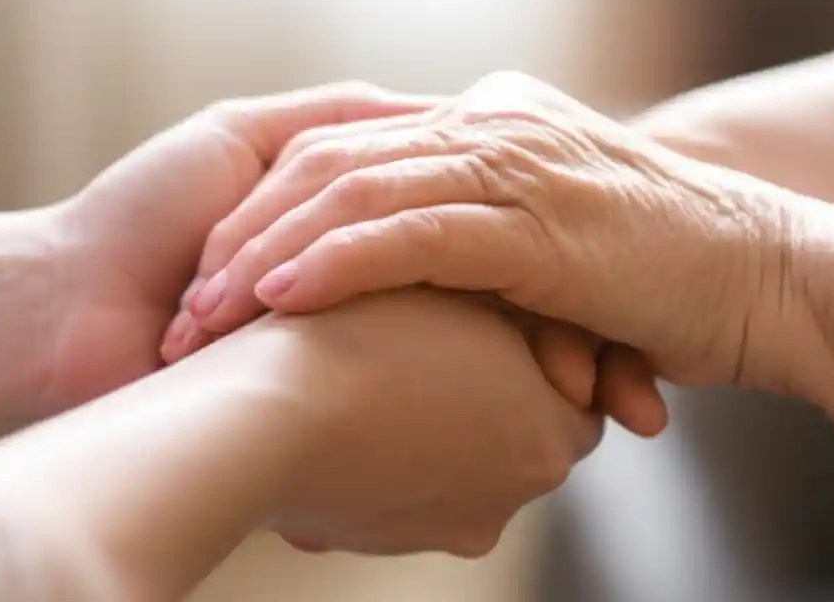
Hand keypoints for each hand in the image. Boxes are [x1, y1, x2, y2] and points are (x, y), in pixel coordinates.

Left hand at [33, 83, 436, 409]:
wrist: (65, 308)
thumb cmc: (140, 210)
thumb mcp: (239, 133)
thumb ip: (328, 117)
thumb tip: (431, 111)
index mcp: (319, 206)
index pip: (407, 183)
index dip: (439, 173)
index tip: (475, 165)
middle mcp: (329, 264)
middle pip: (404, 240)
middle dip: (406, 228)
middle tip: (460, 222)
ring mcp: (318, 322)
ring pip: (385, 298)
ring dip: (367, 279)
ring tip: (418, 270)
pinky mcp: (300, 378)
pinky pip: (351, 357)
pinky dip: (348, 333)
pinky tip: (382, 326)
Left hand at [180, 71, 817, 400]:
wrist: (766, 278)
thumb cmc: (661, 275)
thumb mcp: (556, 239)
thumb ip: (485, 234)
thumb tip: (420, 283)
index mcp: (483, 125)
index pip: (344, 151)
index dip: (267, 212)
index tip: (214, 275)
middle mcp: (486, 128)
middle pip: (326, 164)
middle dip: (244, 235)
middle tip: (186, 302)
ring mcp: (510, 167)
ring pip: (352, 192)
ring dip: (268, 255)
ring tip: (207, 312)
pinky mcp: (533, 221)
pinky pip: (409, 233)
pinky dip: (336, 263)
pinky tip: (282, 298)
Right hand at [229, 288, 603, 556]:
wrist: (258, 418)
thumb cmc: (369, 338)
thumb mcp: (463, 295)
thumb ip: (515, 312)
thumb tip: (531, 321)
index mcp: (551, 441)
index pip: (575, 387)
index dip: (534, 337)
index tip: (488, 305)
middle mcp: (510, 501)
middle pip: (514, 427)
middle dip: (482, 382)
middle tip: (428, 329)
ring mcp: (441, 527)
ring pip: (449, 456)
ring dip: (423, 415)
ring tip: (372, 360)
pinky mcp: (374, 539)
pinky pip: (392, 482)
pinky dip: (375, 446)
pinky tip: (337, 399)